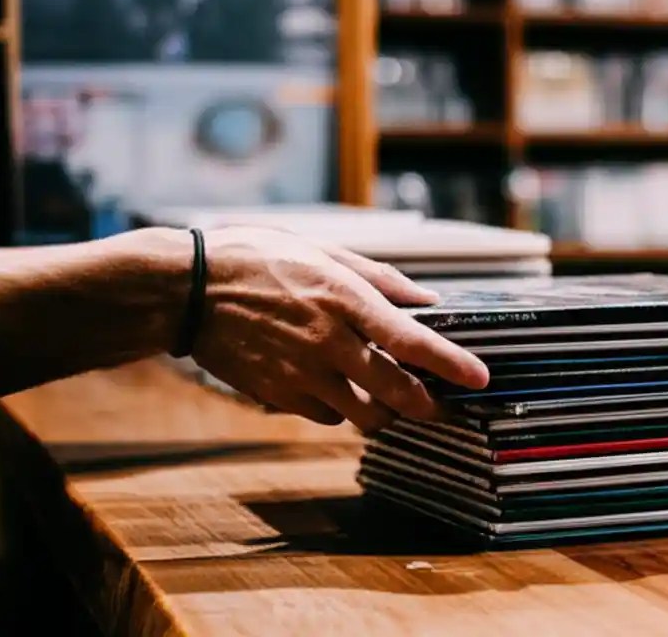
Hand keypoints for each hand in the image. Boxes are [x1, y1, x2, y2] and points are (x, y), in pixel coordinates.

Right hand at [188, 226, 488, 430]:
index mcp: (345, 300)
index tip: (480, 379)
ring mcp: (302, 374)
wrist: (187, 291)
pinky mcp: (279, 396)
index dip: (453, 365)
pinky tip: (341, 388)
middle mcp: (329, 342)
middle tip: (446, 408)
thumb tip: (428, 302)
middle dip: (430, 408)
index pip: (413, 343)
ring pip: (365, 416)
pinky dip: (343, 408)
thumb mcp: (324, 251)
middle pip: (397, 394)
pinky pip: (328, 416)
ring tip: (394, 399)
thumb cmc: (259, 259)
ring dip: (387, 413)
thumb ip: (382, 280)